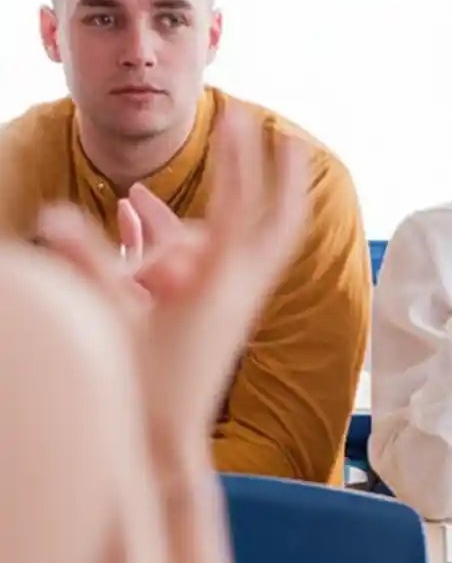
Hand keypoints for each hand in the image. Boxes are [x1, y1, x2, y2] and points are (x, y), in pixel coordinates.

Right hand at [36, 100, 310, 443]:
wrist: (168, 443)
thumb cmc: (140, 385)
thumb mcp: (110, 320)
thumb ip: (86, 264)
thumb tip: (48, 217)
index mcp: (219, 284)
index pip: (236, 207)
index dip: (239, 159)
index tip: (240, 120)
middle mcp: (243, 288)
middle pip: (281, 220)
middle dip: (287, 177)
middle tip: (292, 136)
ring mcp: (243, 300)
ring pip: (251, 239)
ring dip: (234, 207)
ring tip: (176, 186)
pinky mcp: (234, 312)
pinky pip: (231, 259)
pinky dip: (203, 235)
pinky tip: (144, 216)